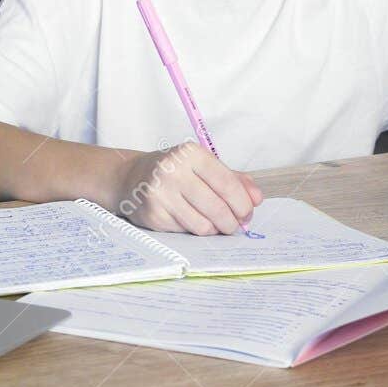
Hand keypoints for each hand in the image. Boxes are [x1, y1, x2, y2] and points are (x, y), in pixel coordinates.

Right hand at [110, 142, 263, 234]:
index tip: (247, 212)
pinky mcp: (153, 215)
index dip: (242, 203)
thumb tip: (257, 198)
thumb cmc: (174, 171)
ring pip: (203, 225)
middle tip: (233, 225)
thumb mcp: (202, 166)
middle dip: (232, 222)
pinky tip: (189, 219)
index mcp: (190, 154)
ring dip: (214, 229)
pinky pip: (186, 232)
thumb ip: (234, 179)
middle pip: (217, 208)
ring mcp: (160, 194)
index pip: (227, 184)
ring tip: (213, 222)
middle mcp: (172, 171)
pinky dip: (193, 229)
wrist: (131, 178)